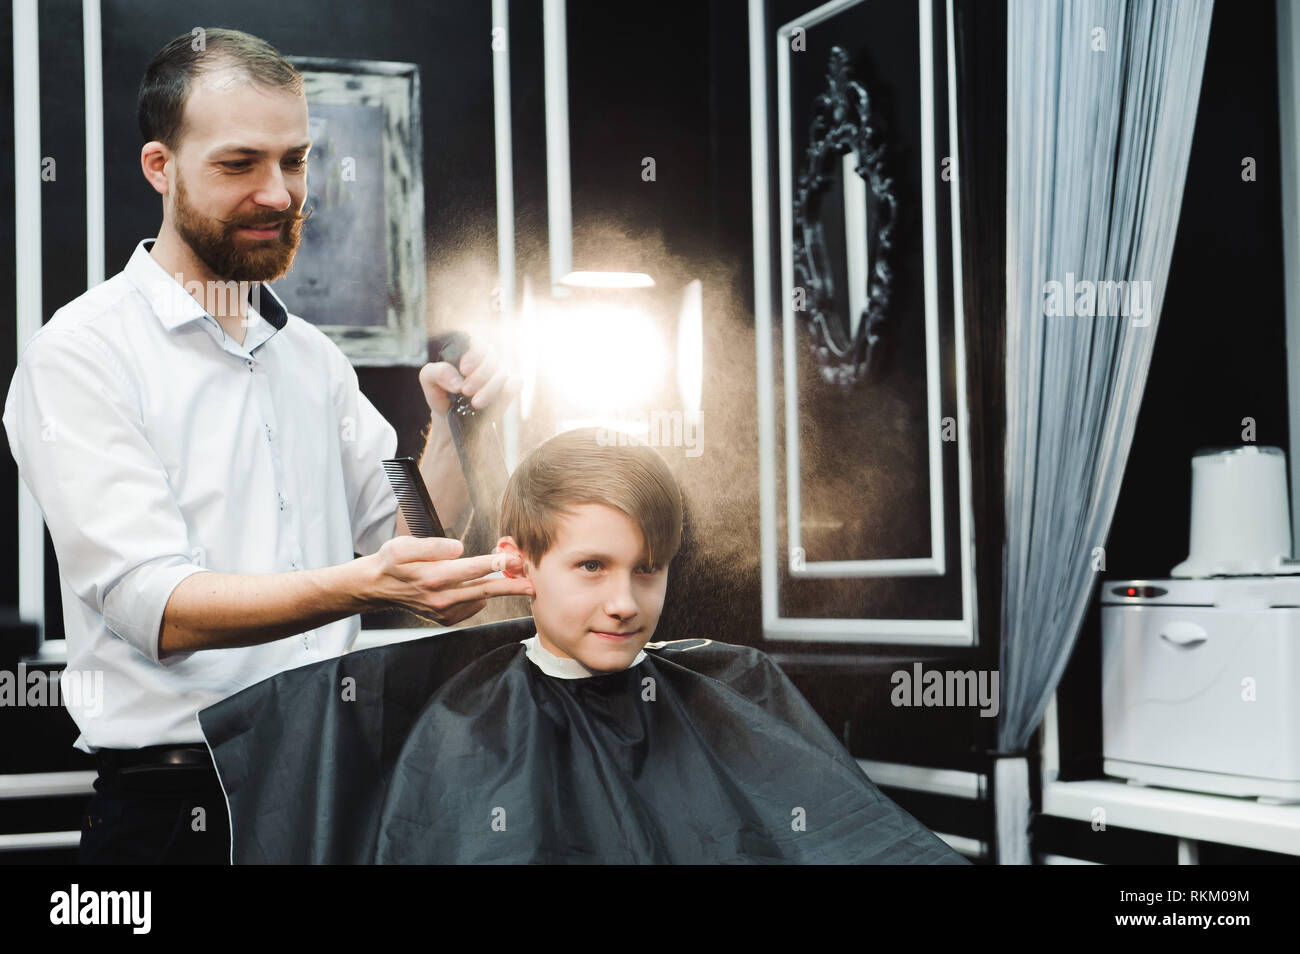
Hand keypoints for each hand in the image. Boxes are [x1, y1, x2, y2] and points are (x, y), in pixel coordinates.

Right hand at [369, 536, 534, 625]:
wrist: (377, 588)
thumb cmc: (391, 562)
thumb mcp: (403, 546)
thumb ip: (432, 547)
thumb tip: (459, 548)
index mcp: (433, 577)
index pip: (471, 569)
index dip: (496, 563)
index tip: (515, 559)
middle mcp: (440, 598)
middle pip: (483, 589)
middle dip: (510, 586)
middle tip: (532, 583)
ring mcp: (444, 611)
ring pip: (480, 599)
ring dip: (499, 589)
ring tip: (516, 578)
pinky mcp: (446, 618)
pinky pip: (471, 606)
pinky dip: (480, 596)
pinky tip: (479, 584)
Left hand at [418, 336, 519, 417]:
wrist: (450, 419)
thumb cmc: (442, 395)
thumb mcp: (429, 381)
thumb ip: (436, 372)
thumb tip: (457, 380)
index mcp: (466, 352)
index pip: (476, 341)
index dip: (474, 353)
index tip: (464, 369)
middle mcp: (484, 360)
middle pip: (491, 355)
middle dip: (480, 374)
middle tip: (465, 391)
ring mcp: (497, 374)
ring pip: (503, 372)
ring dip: (489, 388)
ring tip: (475, 403)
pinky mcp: (507, 389)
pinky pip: (516, 382)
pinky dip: (506, 391)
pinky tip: (494, 402)